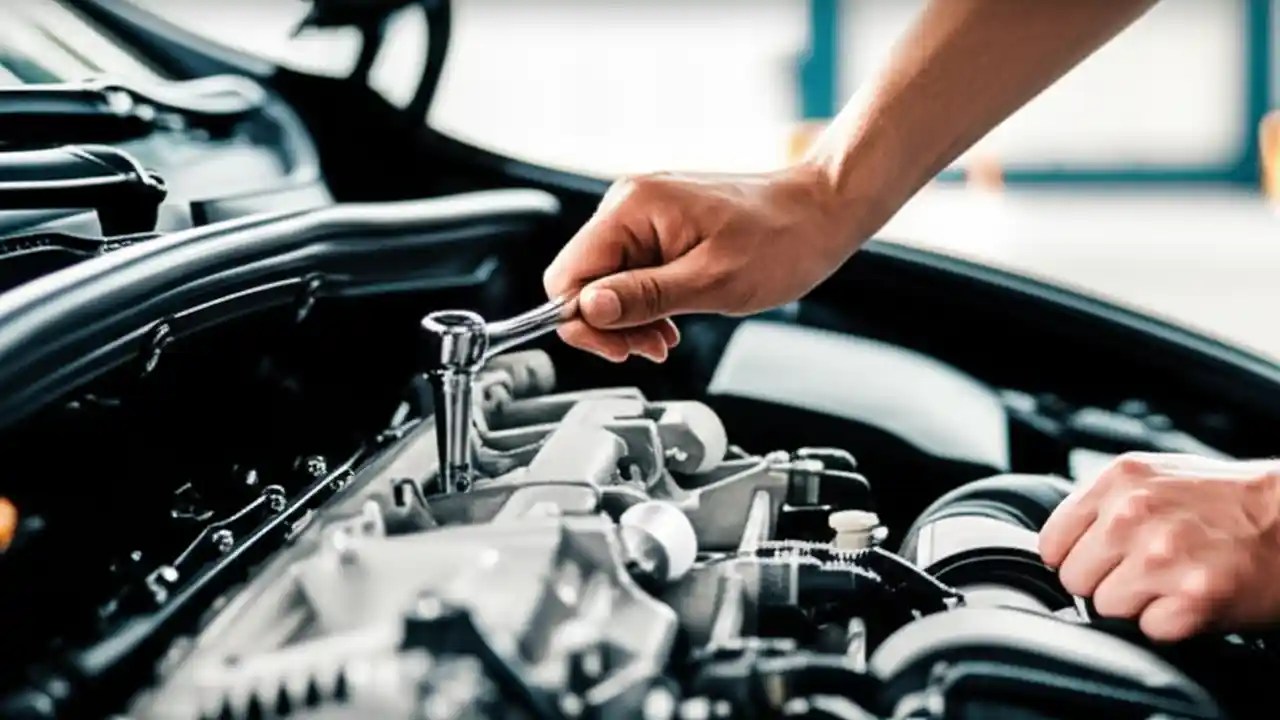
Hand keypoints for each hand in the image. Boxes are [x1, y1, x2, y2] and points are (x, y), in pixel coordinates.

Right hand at [542, 164, 861, 362]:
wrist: (822, 213)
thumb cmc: (782, 238)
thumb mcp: (711, 282)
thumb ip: (644, 298)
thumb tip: (589, 311)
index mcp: (632, 208)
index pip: (567, 274)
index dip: (584, 321)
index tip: (619, 349)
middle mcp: (629, 204)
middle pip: (582, 280)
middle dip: (609, 324)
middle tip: (649, 348)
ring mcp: (644, 215)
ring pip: (605, 283)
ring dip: (629, 319)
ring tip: (665, 338)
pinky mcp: (660, 228)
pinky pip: (630, 274)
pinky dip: (645, 305)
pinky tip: (670, 322)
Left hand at [1038, 452, 1279, 640]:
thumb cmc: (1223, 501)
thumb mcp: (1151, 478)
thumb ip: (1101, 505)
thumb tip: (1059, 545)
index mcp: (1118, 481)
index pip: (1051, 544)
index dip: (1073, 559)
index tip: (1098, 561)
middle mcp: (1134, 515)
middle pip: (1074, 580)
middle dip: (1105, 582)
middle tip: (1145, 570)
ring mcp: (1162, 557)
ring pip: (1106, 608)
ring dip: (1138, 604)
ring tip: (1172, 580)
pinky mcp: (1192, 598)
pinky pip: (1149, 630)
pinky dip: (1171, 623)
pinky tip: (1193, 597)